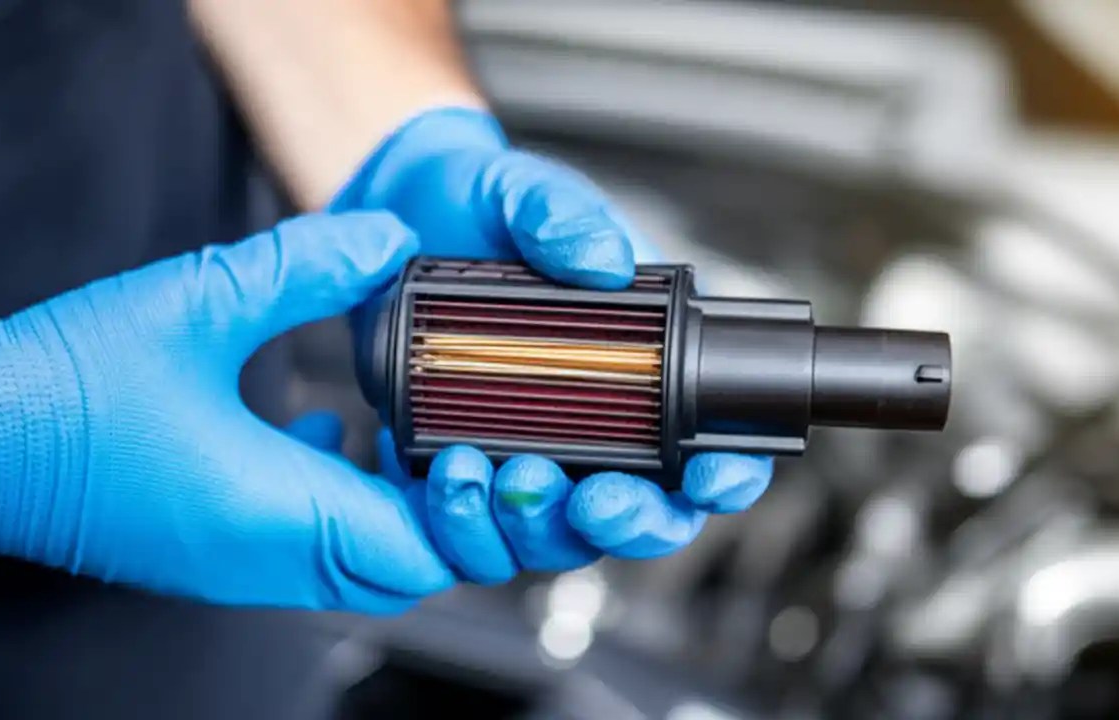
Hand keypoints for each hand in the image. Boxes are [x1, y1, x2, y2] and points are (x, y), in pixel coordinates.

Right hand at [0, 212, 458, 612]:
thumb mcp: (200, 299)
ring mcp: (237, 563)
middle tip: (453, 437)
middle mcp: (263, 557)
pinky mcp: (213, 547)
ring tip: (402, 431)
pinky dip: (342, 499)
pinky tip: (327, 432)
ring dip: (395, 506)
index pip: (419, 553)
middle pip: (402, 570)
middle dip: (446, 513)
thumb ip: (306, 266)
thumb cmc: (64, 384)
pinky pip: (307, 544)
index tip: (474, 441)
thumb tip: (384, 239)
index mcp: (274, 511)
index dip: (467, 508)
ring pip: (357, 562)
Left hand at [327, 106, 775, 582]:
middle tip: (596, 499)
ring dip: (543, 526)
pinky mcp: (464, 470)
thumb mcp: (520, 193)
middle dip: (629, 522)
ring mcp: (532, 458)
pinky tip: (452, 477)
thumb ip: (560, 214)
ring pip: (560, 536)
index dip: (724, 474)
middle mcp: (597, 427)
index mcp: (642, 366)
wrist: (394, 218)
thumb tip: (604, 261)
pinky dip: (466, 523)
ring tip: (511, 478)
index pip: (707, 443)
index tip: (709, 476)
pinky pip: (475, 532)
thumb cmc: (481, 209)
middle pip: (644, 513)